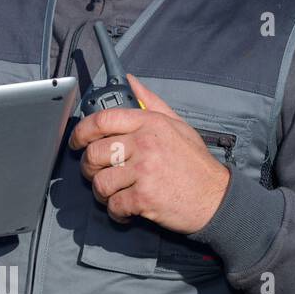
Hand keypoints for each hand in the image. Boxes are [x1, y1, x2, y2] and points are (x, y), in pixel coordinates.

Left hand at [69, 75, 229, 233]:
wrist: (218, 199)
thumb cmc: (195, 163)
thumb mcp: (177, 125)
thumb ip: (151, 102)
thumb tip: (130, 82)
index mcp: (149, 124)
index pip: (102, 120)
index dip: (81, 132)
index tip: (76, 142)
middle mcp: (145, 144)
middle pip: (94, 153)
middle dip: (90, 167)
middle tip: (99, 173)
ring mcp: (144, 170)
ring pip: (100, 181)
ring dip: (102, 192)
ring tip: (115, 193)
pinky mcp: (144, 197)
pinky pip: (113, 204)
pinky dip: (116, 211)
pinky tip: (126, 209)